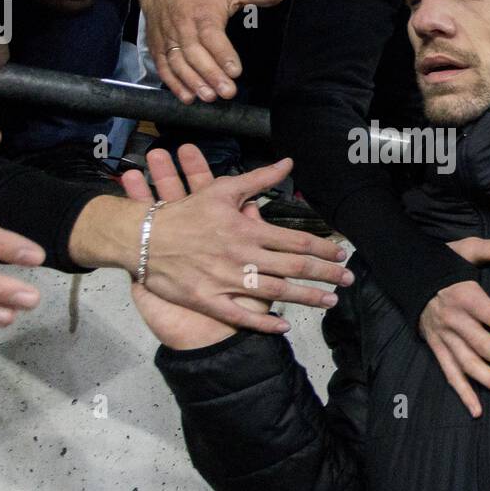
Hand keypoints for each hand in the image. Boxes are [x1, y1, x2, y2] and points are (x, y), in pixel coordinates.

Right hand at [113, 144, 352, 335]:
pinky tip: (283, 327)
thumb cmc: (184, 213)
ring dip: (306, 297)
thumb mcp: (221, 190)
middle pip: (293, 267)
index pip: (295, 240)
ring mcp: (226, 280)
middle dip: (325, 273)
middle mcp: (242, 256)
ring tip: (329, 301)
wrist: (141, 238)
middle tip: (348, 279)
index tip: (341, 253)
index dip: (322, 247)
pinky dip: (264, 322)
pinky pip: (241, 315)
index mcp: (247, 230)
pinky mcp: (209, 300)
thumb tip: (288, 163)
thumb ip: (259, 180)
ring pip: (275, 291)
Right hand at [133, 0, 284, 103]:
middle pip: (195, 53)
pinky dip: (174, 84)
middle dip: (211, 74)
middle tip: (228, 92)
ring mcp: (168, 39)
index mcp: (202, 12)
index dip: (223, 53)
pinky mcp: (158, 49)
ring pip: (178, 62)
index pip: (211, 34)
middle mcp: (183, 27)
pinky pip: (164, 68)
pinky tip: (188, 98)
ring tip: (209, 97)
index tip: (236, 71)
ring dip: (193, 82)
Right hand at [419, 236, 489, 417]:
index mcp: (466, 297)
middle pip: (485, 346)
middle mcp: (455, 321)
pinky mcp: (436, 347)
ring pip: (468, 364)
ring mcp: (444, 337)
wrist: (406, 273)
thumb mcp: (467, 249)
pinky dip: (462, 392)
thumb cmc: (442, 262)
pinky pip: (449, 373)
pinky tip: (477, 410)